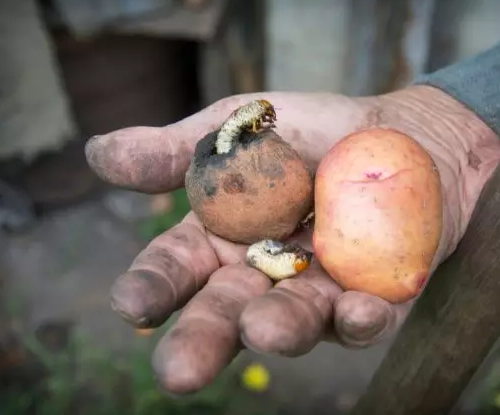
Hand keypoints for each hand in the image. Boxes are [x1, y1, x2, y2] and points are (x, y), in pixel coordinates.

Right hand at [85, 85, 499, 394]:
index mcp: (220, 240)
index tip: (130, 304)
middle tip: (178, 371)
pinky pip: (363, 319)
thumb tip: (95, 153)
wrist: (403, 135)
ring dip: (279, 329)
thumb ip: (177, 151)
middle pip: (225, 314)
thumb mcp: (239, 129)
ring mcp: (317, 292)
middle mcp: (261, 276)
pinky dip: (360, 319)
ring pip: (292, 322)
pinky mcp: (374, 300)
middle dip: (202, 340)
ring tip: (265, 329)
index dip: (152, 286)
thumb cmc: (310, 132)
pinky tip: (360, 312)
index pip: (176, 269)